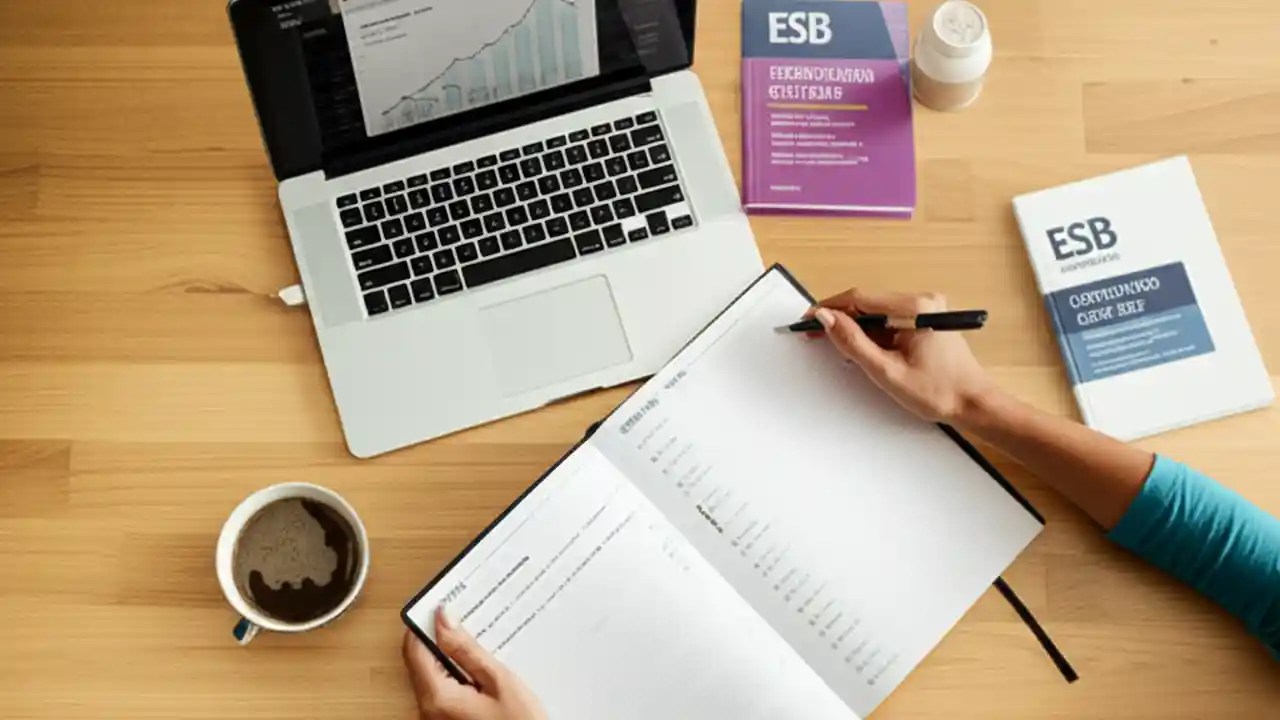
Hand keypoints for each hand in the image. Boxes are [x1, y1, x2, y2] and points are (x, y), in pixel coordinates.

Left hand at [402, 608, 546, 719]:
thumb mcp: (498, 681)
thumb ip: (466, 650)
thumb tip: (444, 621)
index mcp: (437, 698)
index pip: (414, 650)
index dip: (423, 624)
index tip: (439, 606)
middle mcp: (428, 711)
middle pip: (420, 662)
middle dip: (439, 639)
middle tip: (465, 621)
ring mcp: (434, 718)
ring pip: (431, 675)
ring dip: (448, 657)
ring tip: (478, 647)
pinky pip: (440, 690)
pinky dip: (454, 675)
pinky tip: (478, 671)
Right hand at [810, 289, 996, 423]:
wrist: (973, 403)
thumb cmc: (939, 392)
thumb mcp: (887, 370)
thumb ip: (853, 342)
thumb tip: (827, 319)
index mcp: (915, 308)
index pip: (859, 299)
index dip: (829, 309)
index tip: (807, 320)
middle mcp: (922, 301)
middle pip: (867, 304)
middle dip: (840, 320)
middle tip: (814, 336)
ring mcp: (925, 309)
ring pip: (877, 313)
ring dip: (856, 329)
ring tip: (841, 351)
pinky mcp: (926, 319)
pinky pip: (890, 320)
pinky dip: (873, 334)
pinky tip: (865, 351)